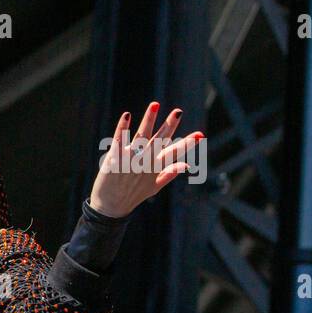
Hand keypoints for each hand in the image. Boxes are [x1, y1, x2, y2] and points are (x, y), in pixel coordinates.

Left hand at [91, 101, 203, 217]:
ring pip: (141, 136)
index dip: (187, 144)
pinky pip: (119, 140)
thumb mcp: (154, 186)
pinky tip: (127, 115)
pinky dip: (123, 128)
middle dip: (169, 125)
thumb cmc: (133, 195)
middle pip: (159, 140)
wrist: (111, 207)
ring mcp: (130, 159)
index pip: (174, 153)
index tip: (200, 135)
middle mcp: (145, 162)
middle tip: (178, 111)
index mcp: (156, 167)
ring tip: (155, 104)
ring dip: (148, 120)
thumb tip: (187, 165)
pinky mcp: (115, 158)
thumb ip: (170, 174)